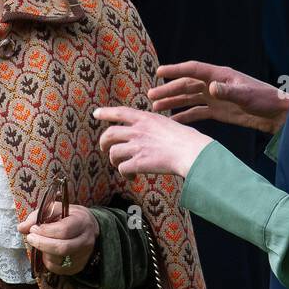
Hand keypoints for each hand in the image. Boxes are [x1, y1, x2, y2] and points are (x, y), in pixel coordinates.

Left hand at [17, 201, 97, 275]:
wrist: (88, 228)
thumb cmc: (69, 217)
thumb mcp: (56, 209)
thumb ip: (38, 216)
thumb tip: (21, 227)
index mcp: (82, 222)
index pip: (64, 230)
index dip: (45, 231)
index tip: (33, 228)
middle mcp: (85, 240)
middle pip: (62, 248)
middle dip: (42, 244)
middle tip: (30, 238)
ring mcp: (83, 255)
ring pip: (59, 260)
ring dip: (44, 252)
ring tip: (40, 243)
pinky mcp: (77, 266)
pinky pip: (58, 268)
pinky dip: (47, 261)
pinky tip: (46, 252)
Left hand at [93, 106, 212, 178]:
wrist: (192, 152)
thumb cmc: (189, 140)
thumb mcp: (170, 124)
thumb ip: (156, 127)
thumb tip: (153, 133)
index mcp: (146, 118)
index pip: (120, 112)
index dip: (106, 112)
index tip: (96, 113)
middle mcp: (138, 130)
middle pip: (109, 134)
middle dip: (104, 142)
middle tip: (105, 149)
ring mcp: (137, 146)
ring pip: (113, 153)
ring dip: (115, 161)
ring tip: (123, 167)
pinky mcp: (139, 162)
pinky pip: (122, 169)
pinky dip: (125, 174)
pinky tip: (132, 176)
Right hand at [149, 61, 288, 134]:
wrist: (278, 114)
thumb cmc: (265, 99)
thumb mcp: (246, 95)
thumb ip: (228, 92)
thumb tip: (211, 87)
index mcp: (220, 75)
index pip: (193, 69)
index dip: (176, 70)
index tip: (159, 72)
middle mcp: (215, 84)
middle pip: (187, 85)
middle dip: (168, 90)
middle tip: (150, 96)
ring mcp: (216, 98)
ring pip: (189, 99)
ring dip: (173, 102)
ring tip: (156, 108)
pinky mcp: (220, 111)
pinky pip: (198, 112)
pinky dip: (185, 115)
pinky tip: (174, 120)